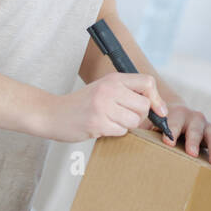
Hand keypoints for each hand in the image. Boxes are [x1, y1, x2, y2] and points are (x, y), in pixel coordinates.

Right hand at [40, 71, 163, 141]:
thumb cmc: (82, 103)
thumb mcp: (104, 88)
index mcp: (113, 79)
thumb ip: (127, 92)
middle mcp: (109, 90)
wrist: (52, 113)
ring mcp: (103, 106)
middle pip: (144, 105)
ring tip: (111, 121)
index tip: (158, 110)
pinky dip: (115, 132)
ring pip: (134, 121)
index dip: (156, 98)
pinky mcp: (97, 123)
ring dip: (126, 125)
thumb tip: (157, 106)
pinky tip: (102, 126)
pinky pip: (121, 131)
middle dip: (139, 116)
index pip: (147, 82)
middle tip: (124, 116)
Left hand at [149, 105, 210, 169]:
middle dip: (193, 140)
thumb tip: (126, 136)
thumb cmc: (163, 122)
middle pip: (195, 128)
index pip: (173, 121)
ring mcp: (207, 127)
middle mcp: (194, 118)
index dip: (171, 130)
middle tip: (191, 152)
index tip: (168, 140)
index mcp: (177, 114)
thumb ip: (144, 130)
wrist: (177, 112)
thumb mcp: (153, 123)